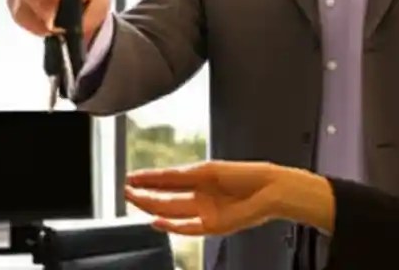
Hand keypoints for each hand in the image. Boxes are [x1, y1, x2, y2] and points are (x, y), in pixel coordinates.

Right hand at [125, 161, 335, 236]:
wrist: (271, 190)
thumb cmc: (247, 174)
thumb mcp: (210, 170)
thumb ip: (184, 176)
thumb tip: (162, 176)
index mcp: (200, 176)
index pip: (168, 178)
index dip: (148, 178)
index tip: (131, 177)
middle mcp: (200, 195)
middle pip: (166, 196)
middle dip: (145, 193)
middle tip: (126, 190)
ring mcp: (205, 210)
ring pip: (172, 211)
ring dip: (152, 207)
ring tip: (134, 201)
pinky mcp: (213, 226)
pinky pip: (187, 228)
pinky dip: (171, 226)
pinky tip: (157, 222)